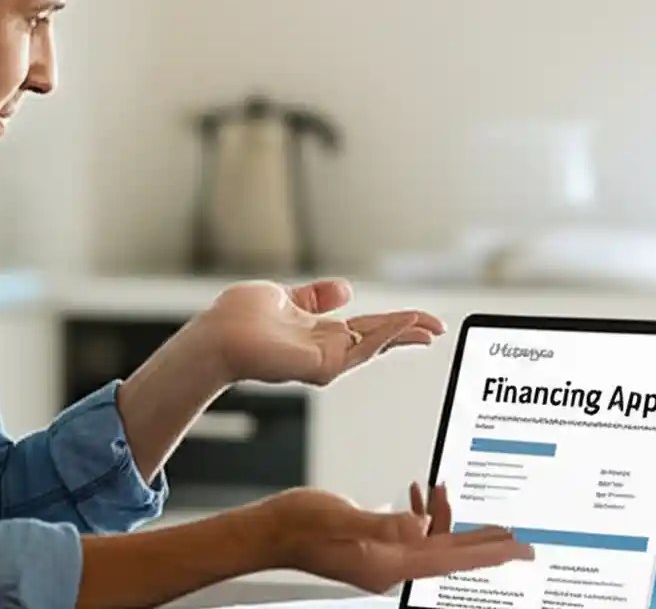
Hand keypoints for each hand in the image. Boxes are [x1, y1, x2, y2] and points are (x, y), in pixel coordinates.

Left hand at [197, 278, 445, 384]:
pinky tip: (403, 323)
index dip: (391, 322)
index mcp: (317, 332)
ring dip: (403, 333)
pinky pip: (361, 350)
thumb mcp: (285, 297)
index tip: (418, 318)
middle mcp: (324, 349)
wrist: (216, 336)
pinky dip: (385, 337)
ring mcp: (324, 360)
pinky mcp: (322, 366)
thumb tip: (345, 289)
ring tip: (430, 325)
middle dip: (408, 333)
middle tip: (438, 327)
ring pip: (375, 346)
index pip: (363, 328)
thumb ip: (315, 297)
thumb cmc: (237, 319)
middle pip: (376, 340)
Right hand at [262, 485, 533, 593]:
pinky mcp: (372, 547)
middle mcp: (391, 566)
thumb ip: (382, 523)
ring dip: (447, 520)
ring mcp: (381, 558)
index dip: (489, 554)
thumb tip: (420, 524)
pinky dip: (421, 516)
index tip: (520, 551)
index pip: (451, 560)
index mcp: (390, 564)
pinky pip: (410, 535)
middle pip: (450, 555)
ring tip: (454, 494)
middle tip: (520, 540)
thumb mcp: (343, 517)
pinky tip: (417, 496)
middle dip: (485, 545)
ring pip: (431, 543)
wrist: (270, 532)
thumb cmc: (300, 525)